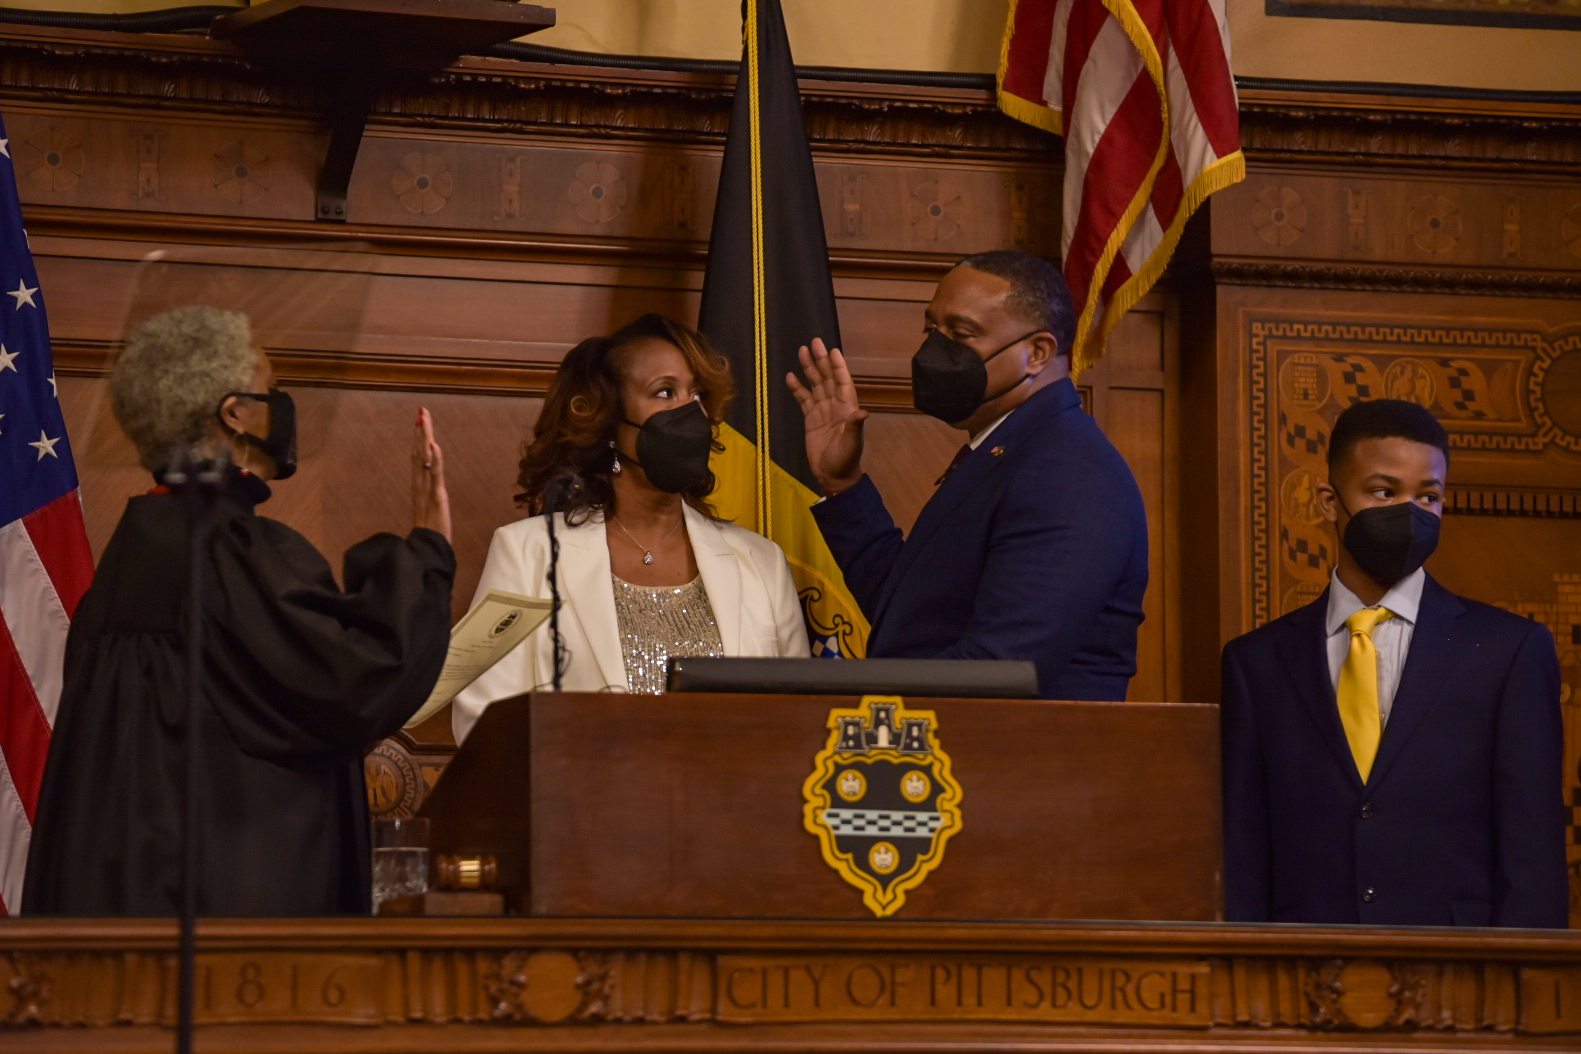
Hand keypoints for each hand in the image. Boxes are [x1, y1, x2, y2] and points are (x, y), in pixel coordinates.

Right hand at [413, 407, 451, 541]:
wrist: (427, 554)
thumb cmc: (430, 536)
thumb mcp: (429, 513)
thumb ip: (427, 500)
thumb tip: (429, 493)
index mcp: (419, 488)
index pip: (417, 459)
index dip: (417, 440)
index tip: (418, 422)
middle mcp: (420, 487)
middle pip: (418, 454)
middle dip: (421, 432)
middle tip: (422, 411)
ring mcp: (427, 492)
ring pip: (424, 460)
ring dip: (425, 438)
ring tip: (424, 419)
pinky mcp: (436, 499)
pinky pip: (435, 476)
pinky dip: (435, 460)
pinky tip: (434, 445)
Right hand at [786, 338, 867, 495]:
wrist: (833, 476)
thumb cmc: (845, 460)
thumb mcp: (851, 445)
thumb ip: (855, 427)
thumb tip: (863, 412)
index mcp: (847, 408)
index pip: (843, 382)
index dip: (838, 367)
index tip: (833, 351)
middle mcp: (835, 405)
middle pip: (828, 378)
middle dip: (821, 361)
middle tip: (814, 342)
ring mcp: (822, 411)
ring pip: (815, 385)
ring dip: (809, 369)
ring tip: (802, 351)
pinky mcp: (811, 419)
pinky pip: (803, 399)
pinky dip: (798, 388)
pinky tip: (791, 376)